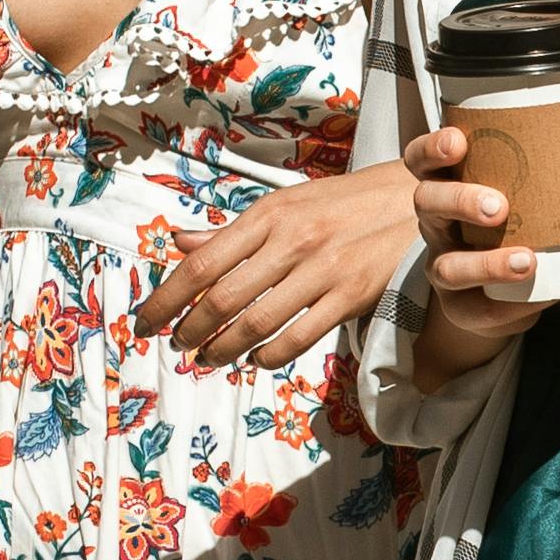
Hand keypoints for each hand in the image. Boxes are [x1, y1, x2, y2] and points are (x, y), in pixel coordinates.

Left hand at [139, 167, 421, 376]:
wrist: (413, 199)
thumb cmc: (341, 204)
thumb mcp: (285, 205)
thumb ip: (233, 231)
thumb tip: (179, 242)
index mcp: (267, 215)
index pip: (202, 263)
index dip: (166, 298)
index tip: (146, 321)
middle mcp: (291, 241)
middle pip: (222, 298)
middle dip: (190, 329)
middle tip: (177, 345)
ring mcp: (323, 270)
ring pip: (256, 323)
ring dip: (223, 348)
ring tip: (208, 358)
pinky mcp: (351, 296)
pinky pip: (298, 338)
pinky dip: (268, 356)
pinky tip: (255, 359)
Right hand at [398, 120, 559, 373]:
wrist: (498, 295)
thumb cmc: (519, 228)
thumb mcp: (539, 201)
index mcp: (451, 185)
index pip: (421, 160)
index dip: (432, 148)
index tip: (459, 142)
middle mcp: (438, 224)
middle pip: (427, 204)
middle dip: (460, 201)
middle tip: (499, 206)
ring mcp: (444, 266)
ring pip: (447, 266)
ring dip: (486, 263)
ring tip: (528, 261)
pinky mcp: (460, 307)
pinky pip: (474, 309)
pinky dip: (507, 306)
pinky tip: (537, 299)